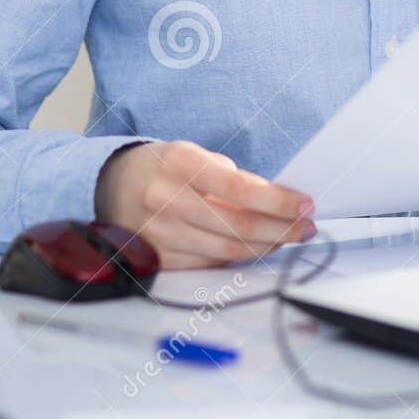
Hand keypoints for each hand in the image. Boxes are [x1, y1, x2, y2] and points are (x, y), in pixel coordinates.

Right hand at [93, 140, 315, 269]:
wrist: (111, 184)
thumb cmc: (164, 167)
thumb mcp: (194, 155)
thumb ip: (231, 178)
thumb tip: (277, 204)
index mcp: (180, 165)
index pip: (240, 188)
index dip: (278, 201)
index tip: (306, 206)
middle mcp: (167, 200)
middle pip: (237, 225)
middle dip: (281, 229)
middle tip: (307, 228)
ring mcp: (161, 233)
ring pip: (227, 249)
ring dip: (266, 246)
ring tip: (288, 238)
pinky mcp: (160, 258)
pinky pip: (210, 262)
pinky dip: (238, 256)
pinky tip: (257, 247)